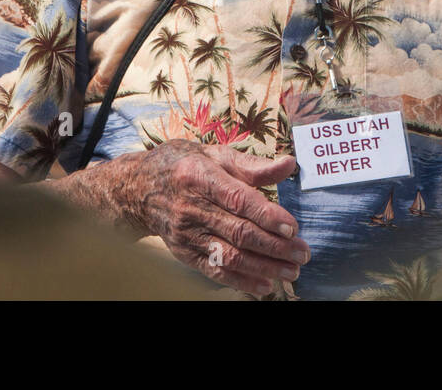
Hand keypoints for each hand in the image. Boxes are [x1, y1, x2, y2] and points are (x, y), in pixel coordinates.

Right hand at [55, 140, 309, 296]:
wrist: (139, 188)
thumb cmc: (185, 165)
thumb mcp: (215, 155)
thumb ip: (253, 164)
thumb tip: (290, 165)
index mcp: (199, 176)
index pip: (237, 199)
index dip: (266, 216)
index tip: (292, 228)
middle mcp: (190, 207)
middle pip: (237, 232)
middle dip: (274, 247)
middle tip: (302, 254)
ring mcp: (186, 233)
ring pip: (229, 256)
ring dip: (264, 267)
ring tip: (291, 271)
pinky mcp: (184, 252)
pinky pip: (214, 271)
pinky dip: (241, 281)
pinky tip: (265, 285)